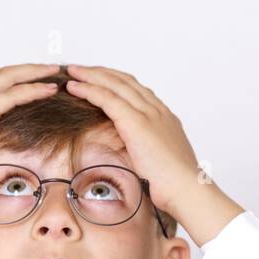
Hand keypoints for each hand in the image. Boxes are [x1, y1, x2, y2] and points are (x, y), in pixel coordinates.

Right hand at [0, 64, 59, 229]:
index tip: (31, 80)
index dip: (13, 79)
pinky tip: (49, 90)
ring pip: (8, 77)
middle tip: (49, 69)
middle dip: (27, 69)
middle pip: (1, 74)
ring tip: (54, 73)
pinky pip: (12, 95)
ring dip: (34, 73)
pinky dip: (32, 90)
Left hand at [64, 64, 242, 243]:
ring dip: (90, 75)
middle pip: (124, 81)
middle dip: (100, 72)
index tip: (99, 79)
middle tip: (80, 69)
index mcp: (164, 118)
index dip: (115, 82)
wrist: (186, 189)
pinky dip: (88, 89)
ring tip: (72, 71)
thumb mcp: (160, 161)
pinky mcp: (136, 122)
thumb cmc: (174, 185)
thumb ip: (147, 151)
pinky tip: (74, 87)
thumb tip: (136, 156)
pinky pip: (107, 98)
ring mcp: (148, 114)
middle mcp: (157, 110)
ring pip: (114, 84)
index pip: (137, 90)